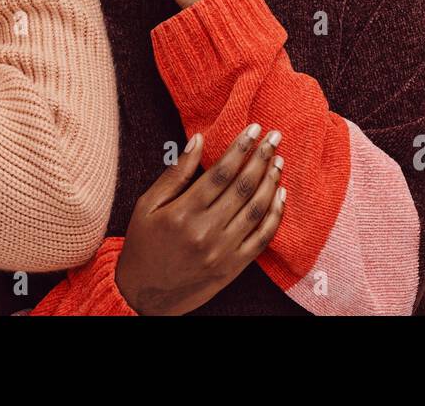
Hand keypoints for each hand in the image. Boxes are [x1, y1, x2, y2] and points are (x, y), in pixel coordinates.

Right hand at [114, 123, 285, 315]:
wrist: (143, 294)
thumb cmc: (143, 244)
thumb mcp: (148, 205)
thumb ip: (175, 173)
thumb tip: (197, 140)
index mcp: (183, 212)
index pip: (221, 172)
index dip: (240, 148)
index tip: (254, 129)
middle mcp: (206, 231)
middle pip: (243, 187)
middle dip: (262, 157)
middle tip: (275, 137)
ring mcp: (223, 251)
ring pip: (256, 210)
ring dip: (271, 181)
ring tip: (278, 160)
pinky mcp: (233, 267)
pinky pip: (262, 238)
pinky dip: (275, 215)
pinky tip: (281, 195)